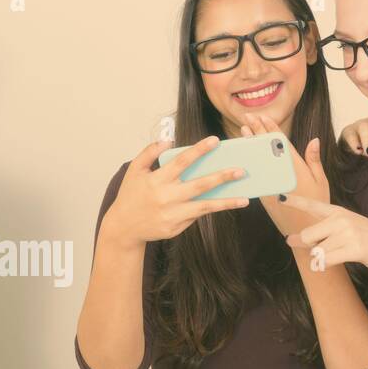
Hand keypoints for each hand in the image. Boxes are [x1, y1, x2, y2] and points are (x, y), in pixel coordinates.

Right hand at [104, 135, 249, 245]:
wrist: (123, 227)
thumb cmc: (130, 195)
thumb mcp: (134, 170)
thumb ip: (149, 152)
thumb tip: (168, 140)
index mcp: (157, 180)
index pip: (181, 161)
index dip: (199, 150)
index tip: (215, 141)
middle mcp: (166, 197)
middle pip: (199, 185)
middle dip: (222, 177)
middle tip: (241, 171)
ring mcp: (172, 215)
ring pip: (204, 207)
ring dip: (226, 202)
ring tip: (244, 199)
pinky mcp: (175, 228)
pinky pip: (195, 216)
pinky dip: (208, 210)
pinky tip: (223, 205)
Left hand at [237, 113, 326, 238]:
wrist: (304, 229)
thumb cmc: (317, 204)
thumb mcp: (321, 180)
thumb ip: (313, 160)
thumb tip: (314, 139)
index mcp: (296, 167)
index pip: (280, 143)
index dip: (270, 128)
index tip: (262, 116)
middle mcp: (280, 174)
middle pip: (266, 148)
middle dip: (256, 131)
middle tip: (247, 117)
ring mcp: (270, 184)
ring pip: (258, 160)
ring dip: (250, 144)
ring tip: (242, 130)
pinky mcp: (263, 195)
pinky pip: (255, 174)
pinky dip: (248, 163)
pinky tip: (242, 154)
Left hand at [280, 194, 367, 275]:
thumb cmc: (365, 240)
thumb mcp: (343, 230)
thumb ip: (318, 233)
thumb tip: (290, 239)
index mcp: (337, 212)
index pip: (312, 205)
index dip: (294, 202)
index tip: (279, 196)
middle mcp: (341, 219)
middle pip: (308, 236)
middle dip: (311, 247)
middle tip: (327, 248)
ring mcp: (348, 233)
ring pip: (317, 251)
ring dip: (322, 258)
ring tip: (340, 253)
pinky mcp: (354, 248)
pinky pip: (326, 260)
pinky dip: (325, 266)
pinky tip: (335, 262)